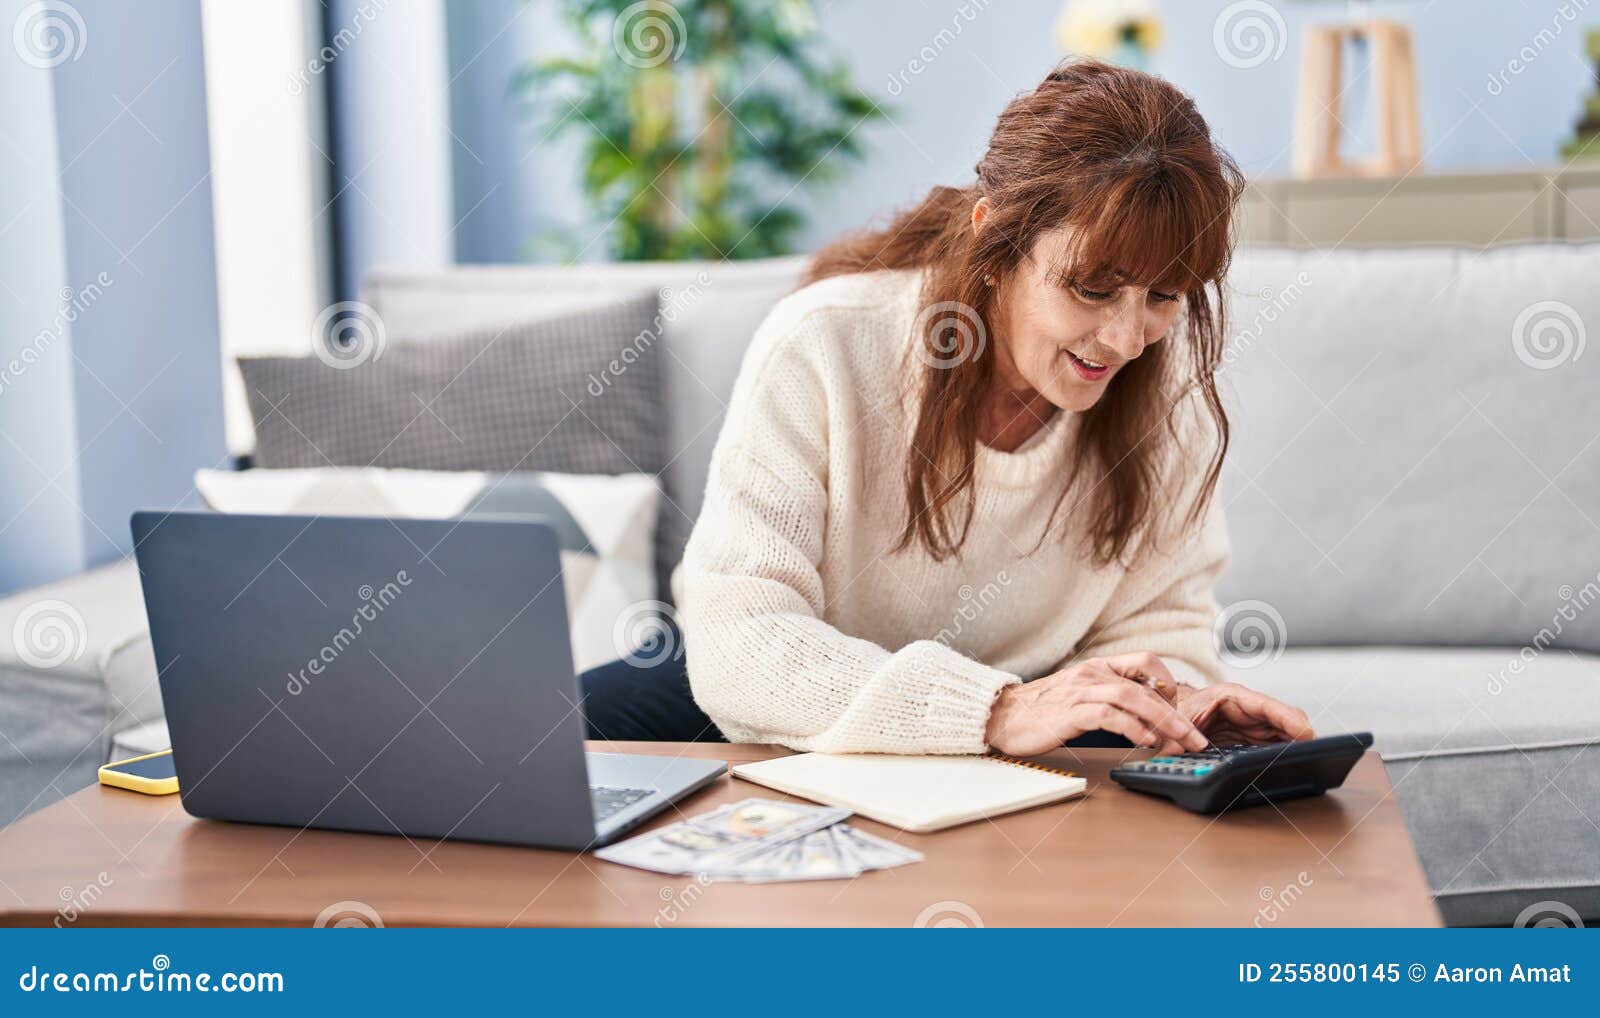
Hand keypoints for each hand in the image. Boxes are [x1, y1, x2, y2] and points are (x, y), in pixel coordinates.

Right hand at [985, 652, 1208, 756]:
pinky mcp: (1071, 711)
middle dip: (1178, 714)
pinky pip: (1110, 715)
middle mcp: (1093, 674)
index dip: (1168, 682)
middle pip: (1147, 686)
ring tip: (1181, 742)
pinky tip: (1146, 741)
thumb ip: (1108, 701)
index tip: (1180, 709)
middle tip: (1197, 738)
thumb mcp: (1078, 697)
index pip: (1145, 661)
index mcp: (1097, 668)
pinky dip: (1133, 727)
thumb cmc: (1040, 712)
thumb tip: (1145, 722)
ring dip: (1164, 721)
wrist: (1000, 715)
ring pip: (1134, 698)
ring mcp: (1081, 691)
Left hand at [1162, 682, 1313, 752]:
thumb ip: (1176, 735)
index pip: (1265, 705)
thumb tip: (1178, 749)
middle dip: (1300, 736)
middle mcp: (1248, 709)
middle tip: (1314, 754)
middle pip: (1284, 719)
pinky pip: (1279, 745)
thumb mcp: (1171, 723)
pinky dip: (1288, 755)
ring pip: (1286, 734)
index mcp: (1230, 697)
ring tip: (1309, 762)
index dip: (1287, 719)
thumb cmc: (1171, 712)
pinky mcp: (1255, 739)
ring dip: (1297, 748)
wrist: (1168, 715)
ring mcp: (1254, 725)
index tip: (1306, 733)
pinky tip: (1294, 766)